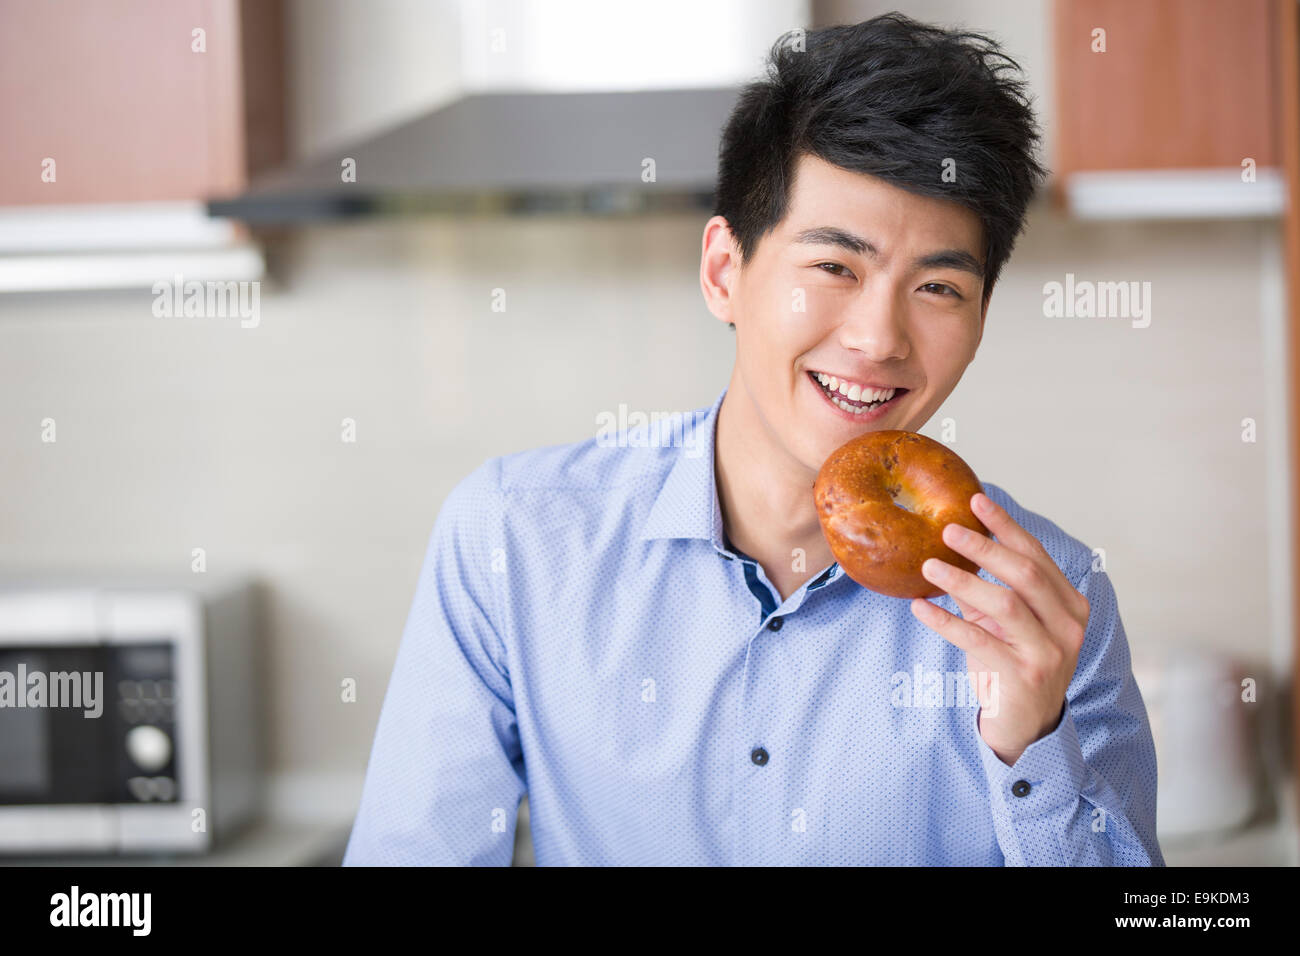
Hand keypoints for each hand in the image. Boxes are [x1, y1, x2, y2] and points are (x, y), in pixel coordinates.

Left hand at [909, 492, 1089, 765]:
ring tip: (928, 567)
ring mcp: (1050, 652)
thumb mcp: (1001, 623)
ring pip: (1005, 604)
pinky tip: (920, 607)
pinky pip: (980, 641)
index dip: (1005, 526)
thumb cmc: (1012, 664)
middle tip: (946, 530)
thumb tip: (950, 547)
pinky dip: (947, 621)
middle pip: (1024, 574)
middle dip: (984, 547)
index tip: (975, 500)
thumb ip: (984, 589)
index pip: (1035, 555)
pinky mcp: (1025, 676)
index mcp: (1069, 604)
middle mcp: (1068, 625)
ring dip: (962, 581)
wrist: (1025, 726)